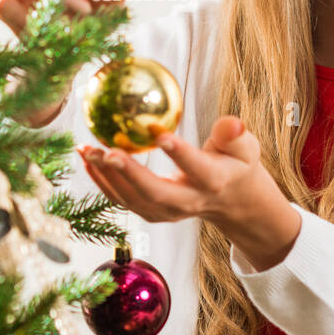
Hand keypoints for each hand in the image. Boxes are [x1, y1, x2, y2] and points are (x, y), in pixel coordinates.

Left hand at [76, 116, 302, 271]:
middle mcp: (187, 202)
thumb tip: (232, 122)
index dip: (179, 154)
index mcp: (213, 182)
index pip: (197, 169)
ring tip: (88, 150)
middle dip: (130, 174)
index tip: (159, 134)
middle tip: (107, 152)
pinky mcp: (150, 212)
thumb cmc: (235, 165)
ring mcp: (166, 212)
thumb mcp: (245, 148)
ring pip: (133, 200)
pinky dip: (102, 181)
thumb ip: (234, 136)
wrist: (230, 201)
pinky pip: (122, 200)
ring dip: (107, 176)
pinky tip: (88, 158)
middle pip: (156, 193)